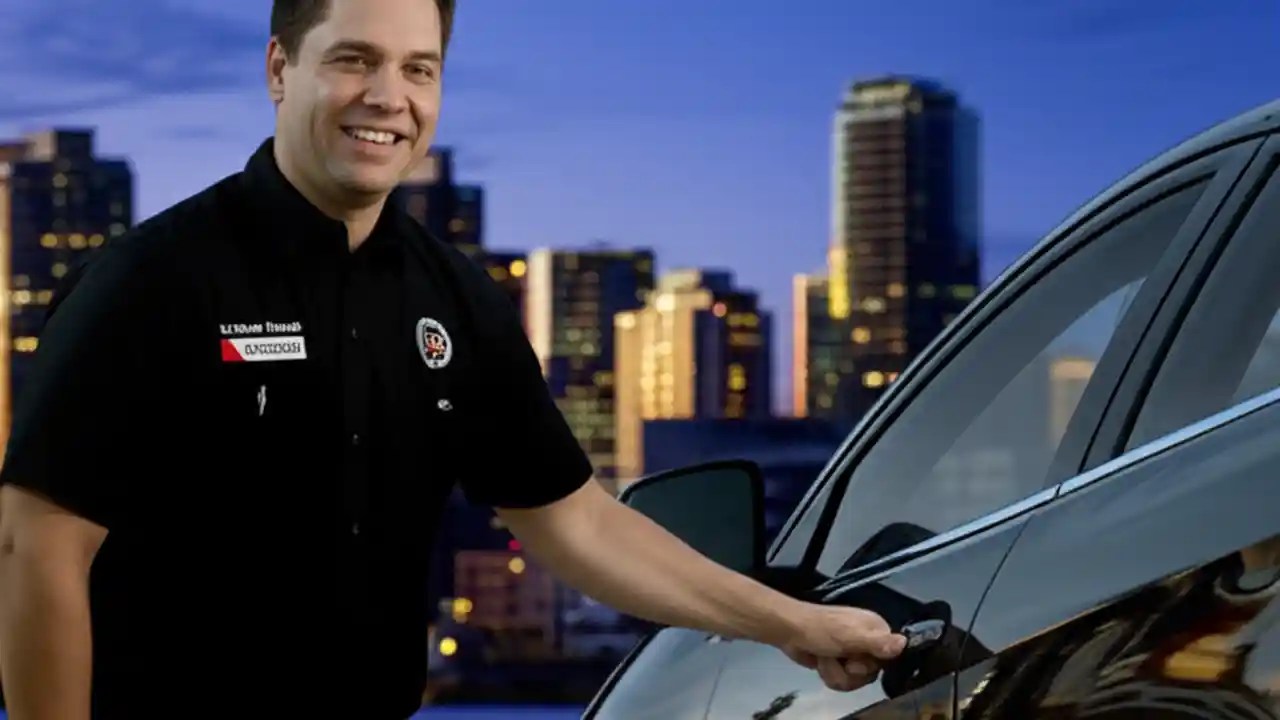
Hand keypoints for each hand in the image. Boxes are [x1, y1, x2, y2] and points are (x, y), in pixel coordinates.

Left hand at [778, 604, 906, 691]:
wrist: (789, 631)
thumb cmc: (821, 629)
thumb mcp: (851, 636)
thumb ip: (878, 642)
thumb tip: (905, 643)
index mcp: (876, 629)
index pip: (889, 659)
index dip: (870, 665)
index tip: (855, 659)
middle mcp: (868, 641)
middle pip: (870, 674)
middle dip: (850, 672)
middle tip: (838, 657)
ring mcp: (852, 653)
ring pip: (855, 681)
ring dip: (836, 673)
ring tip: (825, 659)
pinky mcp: (838, 663)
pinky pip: (842, 681)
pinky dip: (829, 674)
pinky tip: (820, 663)